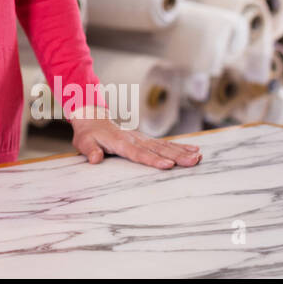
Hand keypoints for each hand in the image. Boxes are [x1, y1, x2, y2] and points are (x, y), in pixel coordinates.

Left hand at [69, 108, 201, 168]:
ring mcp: (142, 139)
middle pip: (158, 149)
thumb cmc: (88, 133)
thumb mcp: (83, 142)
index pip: (138, 153)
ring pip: (165, 146)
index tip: (168, 165)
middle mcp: (135, 139)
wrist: (92, 118)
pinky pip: (164, 144)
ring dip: (182, 152)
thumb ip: (90, 150)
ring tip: (199, 157)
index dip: (153, 159)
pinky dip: (180, 147)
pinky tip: (194, 150)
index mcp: (120, 142)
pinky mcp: (146, 140)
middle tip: (194, 161)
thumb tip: (95, 159)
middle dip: (177, 156)